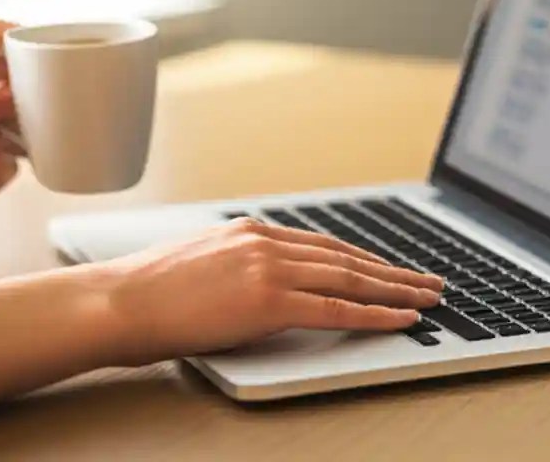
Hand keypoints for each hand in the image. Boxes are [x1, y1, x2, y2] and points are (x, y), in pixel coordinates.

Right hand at [91, 218, 444, 365]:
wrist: (119, 301)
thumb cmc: (149, 291)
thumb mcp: (204, 260)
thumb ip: (242, 264)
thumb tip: (269, 282)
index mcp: (253, 231)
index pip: (325, 244)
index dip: (366, 259)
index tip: (392, 268)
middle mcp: (267, 242)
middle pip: (348, 257)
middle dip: (395, 272)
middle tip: (430, 280)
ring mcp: (269, 268)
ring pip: (351, 279)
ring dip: (396, 291)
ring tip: (428, 299)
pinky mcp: (268, 300)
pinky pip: (335, 309)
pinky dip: (374, 314)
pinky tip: (400, 319)